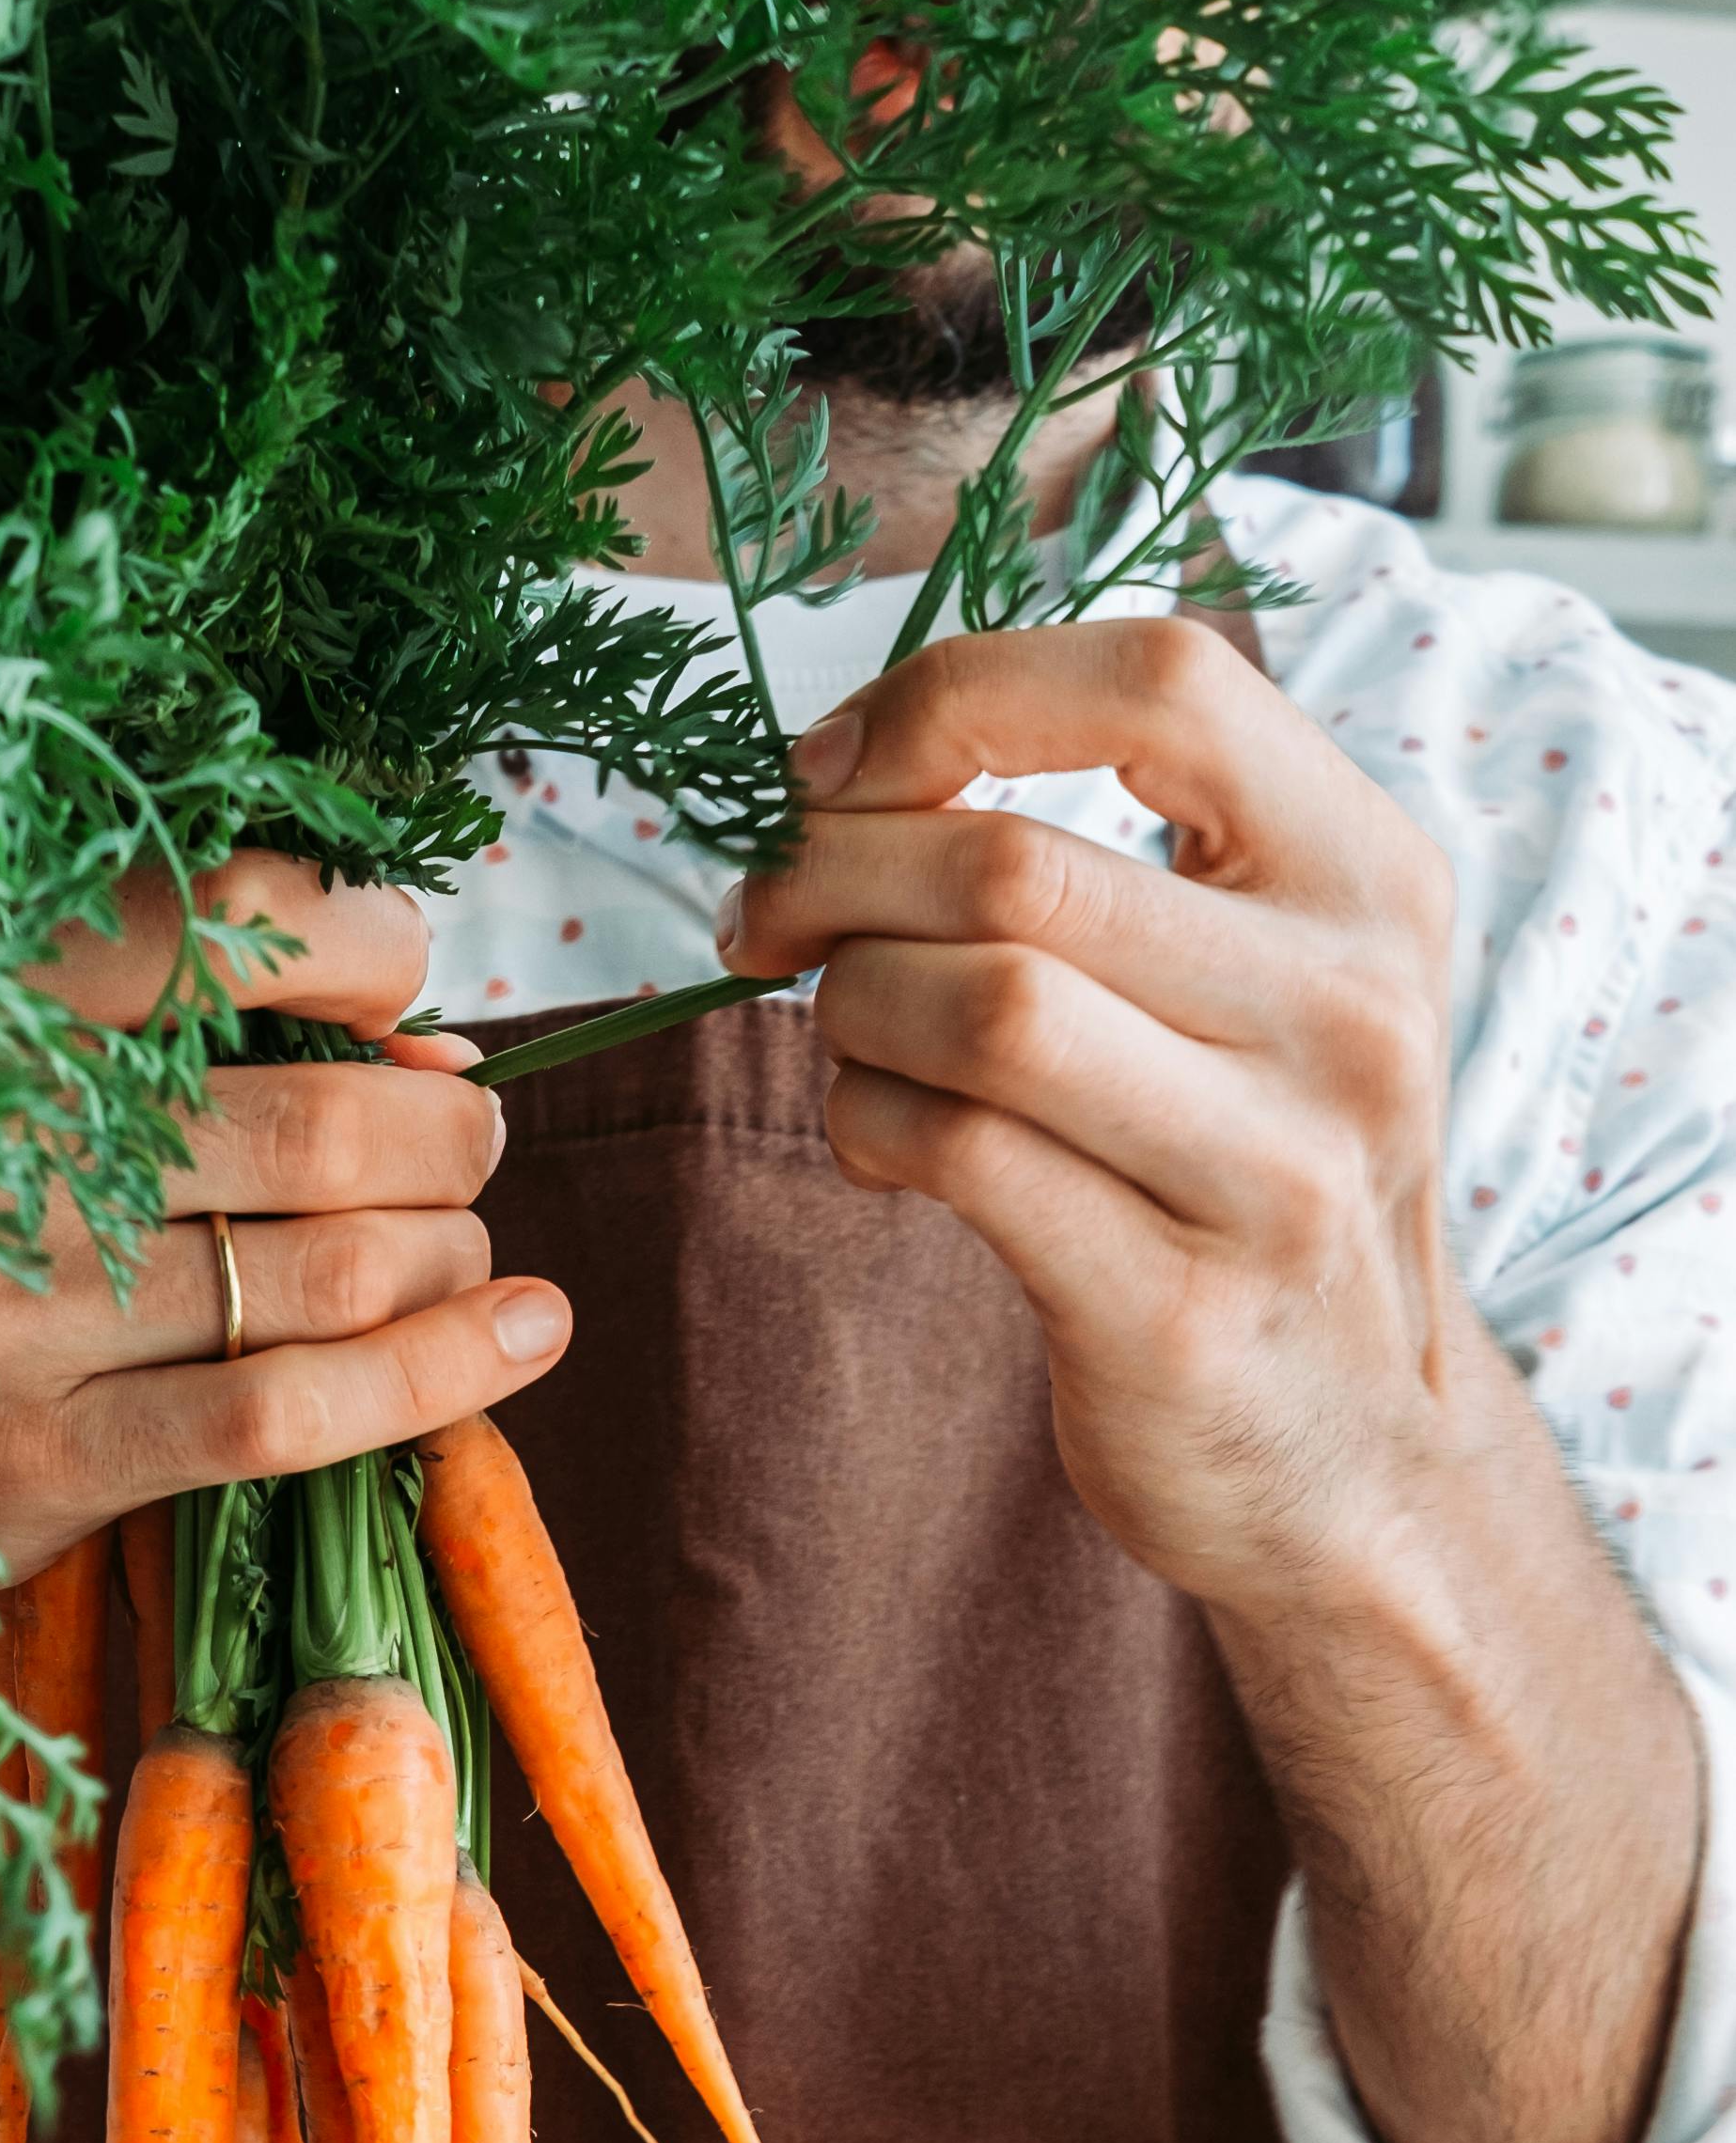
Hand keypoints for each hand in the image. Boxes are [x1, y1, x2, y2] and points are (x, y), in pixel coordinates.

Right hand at [0, 853, 568, 1578]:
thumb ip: (186, 1039)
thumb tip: (435, 1062)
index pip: (225, 916)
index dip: (371, 948)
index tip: (403, 1006)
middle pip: (322, 1125)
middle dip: (446, 1148)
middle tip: (463, 1161)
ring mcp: (14, 1312)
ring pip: (333, 1269)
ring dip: (450, 1262)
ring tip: (464, 1261)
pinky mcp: (42, 1459)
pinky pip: (291, 1414)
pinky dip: (441, 1373)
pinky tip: (522, 1340)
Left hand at [717, 616, 1455, 1625]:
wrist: (1342, 1459)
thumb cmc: (1250, 1181)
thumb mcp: (1265, 979)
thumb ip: (1119, 851)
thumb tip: (850, 764)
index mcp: (1373, 881)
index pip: (1165, 682)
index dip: (957, 697)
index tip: (839, 769)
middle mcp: (1350, 1013)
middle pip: (1019, 862)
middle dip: (835, 872)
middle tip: (769, 917)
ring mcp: (1274, 1173)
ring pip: (979, 1005)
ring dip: (850, 1007)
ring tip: (847, 1036)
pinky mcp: (1171, 1311)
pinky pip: (952, 1152)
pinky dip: (866, 1124)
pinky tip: (882, 1141)